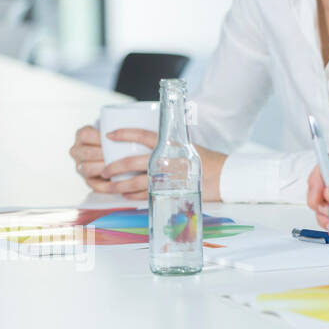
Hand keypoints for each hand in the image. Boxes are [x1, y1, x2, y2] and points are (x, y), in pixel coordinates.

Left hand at [70, 125, 225, 200]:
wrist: (225, 177)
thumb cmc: (207, 161)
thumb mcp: (189, 147)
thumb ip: (169, 147)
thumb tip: (148, 146)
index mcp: (172, 145)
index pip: (144, 135)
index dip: (126, 134)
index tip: (110, 134)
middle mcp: (167, 159)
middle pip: (133, 161)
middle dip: (114, 166)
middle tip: (103, 169)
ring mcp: (167, 176)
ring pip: (135, 181)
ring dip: (119, 184)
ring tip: (109, 185)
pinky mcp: (170, 191)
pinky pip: (144, 194)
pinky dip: (132, 195)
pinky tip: (125, 194)